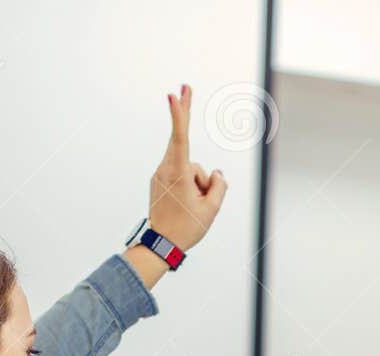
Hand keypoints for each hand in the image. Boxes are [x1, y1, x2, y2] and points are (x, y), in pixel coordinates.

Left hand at [148, 84, 226, 251]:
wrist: (160, 245)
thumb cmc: (186, 228)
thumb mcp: (211, 209)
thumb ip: (219, 186)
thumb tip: (217, 174)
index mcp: (177, 174)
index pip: (180, 138)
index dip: (178, 115)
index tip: (173, 95)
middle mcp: (166, 169)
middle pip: (180, 140)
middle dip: (182, 112)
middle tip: (185, 86)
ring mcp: (160, 174)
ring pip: (187, 167)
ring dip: (196, 181)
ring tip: (193, 205)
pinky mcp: (159, 180)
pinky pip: (180, 174)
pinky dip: (189, 184)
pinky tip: (187, 202)